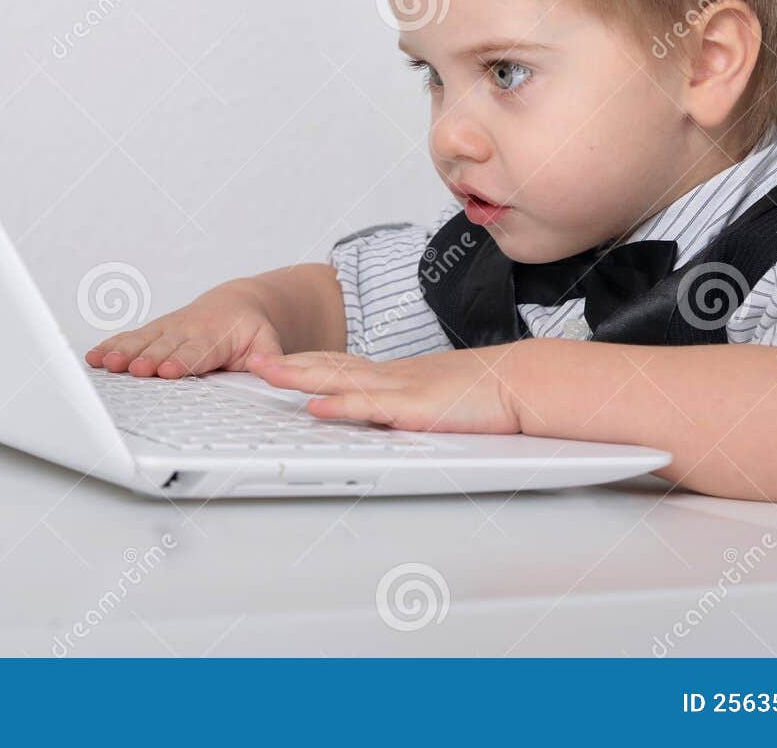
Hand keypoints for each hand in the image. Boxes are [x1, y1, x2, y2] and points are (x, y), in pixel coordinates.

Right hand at [84, 285, 282, 378]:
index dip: (182, 362)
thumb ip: (269, 357)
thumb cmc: (251, 329)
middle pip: (165, 349)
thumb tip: (267, 367)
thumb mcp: (267, 342)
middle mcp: (189, 331)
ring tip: (106, 363)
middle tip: (135, 370)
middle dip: (149, 360)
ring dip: (124, 353)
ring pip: (143, 342)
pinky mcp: (155, 330)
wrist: (238, 304)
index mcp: (217, 338)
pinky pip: (131, 338)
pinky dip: (112, 346)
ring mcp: (169, 330)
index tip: (168, 370)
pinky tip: (95, 357)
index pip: (198, 353)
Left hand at [246, 350, 522, 433]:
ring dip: (301, 377)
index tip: (276, 361)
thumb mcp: (440, 397)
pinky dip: (341, 405)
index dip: (307, 363)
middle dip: (290, 365)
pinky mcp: (417, 408)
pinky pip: (372, 407)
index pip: (342, 365)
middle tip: (253, 361)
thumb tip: (394, 415)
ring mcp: (403, 390)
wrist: (523, 382)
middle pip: (331, 366)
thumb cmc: (489, 392)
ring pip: (342, 380)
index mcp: (397, 376)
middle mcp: (393, 377)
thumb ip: (412, 404)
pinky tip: (315, 406)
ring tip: (265, 373)